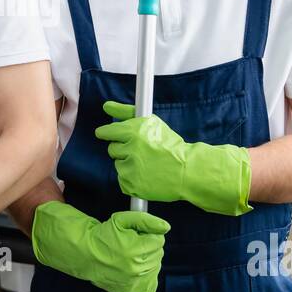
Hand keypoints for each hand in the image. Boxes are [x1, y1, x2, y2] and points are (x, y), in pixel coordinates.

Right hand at [31, 200, 169, 291]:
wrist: (85, 254)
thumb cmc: (102, 236)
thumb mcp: (121, 220)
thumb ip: (145, 220)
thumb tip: (165, 226)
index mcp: (136, 250)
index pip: (159, 240)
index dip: (148, 234)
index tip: (136, 235)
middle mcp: (136, 270)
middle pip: (158, 254)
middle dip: (148, 247)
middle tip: (132, 244)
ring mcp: (134, 283)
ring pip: (155, 267)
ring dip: (147, 260)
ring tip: (131, 256)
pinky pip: (151, 285)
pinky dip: (146, 277)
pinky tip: (135, 270)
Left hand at [94, 100, 250, 215]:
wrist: (187, 170)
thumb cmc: (170, 145)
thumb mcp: (151, 123)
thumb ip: (125, 112)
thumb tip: (106, 106)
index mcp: (134, 132)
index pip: (109, 132)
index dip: (108, 133)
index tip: (104, 134)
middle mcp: (131, 150)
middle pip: (112, 149)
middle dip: (123, 150)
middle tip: (141, 152)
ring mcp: (131, 169)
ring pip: (118, 165)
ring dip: (128, 165)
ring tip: (147, 165)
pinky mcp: (132, 185)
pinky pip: (122, 181)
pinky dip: (131, 180)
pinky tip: (146, 176)